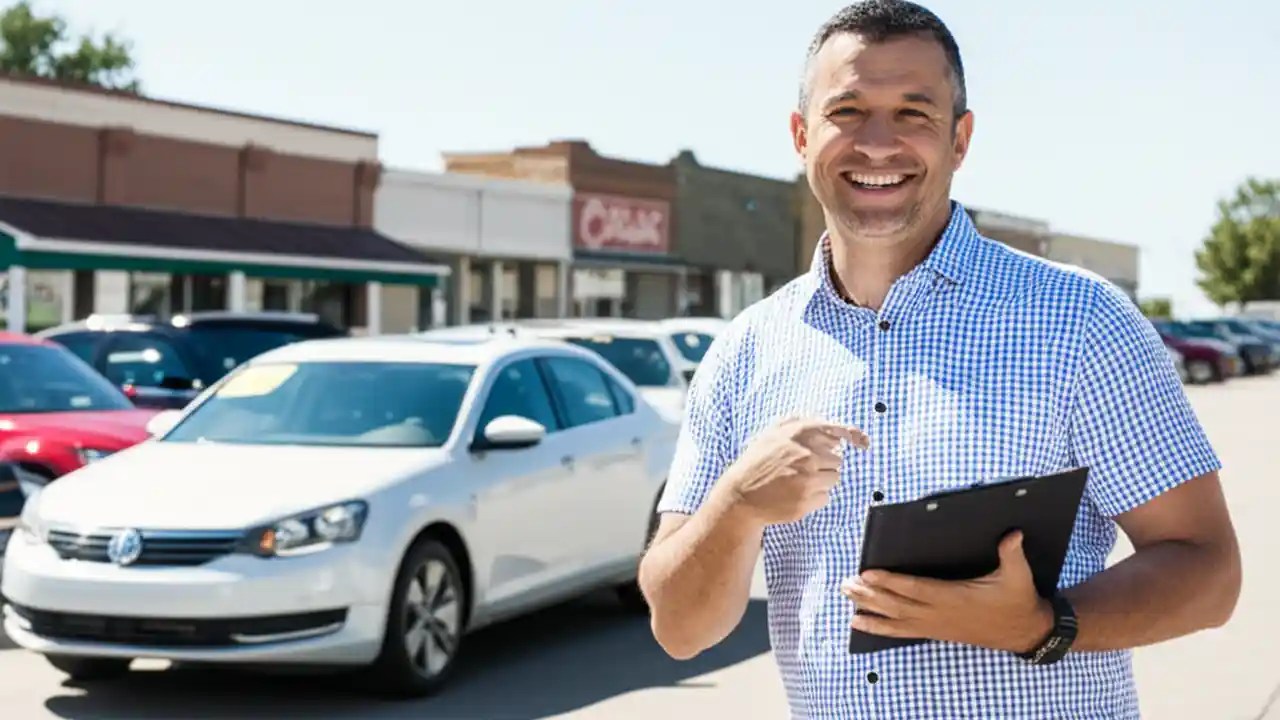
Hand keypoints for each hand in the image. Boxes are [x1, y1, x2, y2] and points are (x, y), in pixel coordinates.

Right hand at [719, 417, 869, 525]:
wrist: (740, 495)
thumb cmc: (757, 462)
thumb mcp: (772, 433)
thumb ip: (798, 422)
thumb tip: (826, 424)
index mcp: (800, 433)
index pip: (839, 431)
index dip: (854, 436)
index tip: (863, 443)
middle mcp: (808, 454)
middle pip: (837, 460)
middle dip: (823, 464)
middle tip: (801, 469)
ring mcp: (808, 478)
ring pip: (833, 479)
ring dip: (820, 481)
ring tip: (796, 482)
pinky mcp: (808, 500)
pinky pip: (825, 497)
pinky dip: (814, 498)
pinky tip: (795, 494)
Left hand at [841, 531, 1053, 653]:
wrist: (1024, 633)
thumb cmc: (1017, 601)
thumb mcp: (1018, 576)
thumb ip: (1012, 554)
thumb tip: (1013, 534)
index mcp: (954, 598)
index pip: (916, 588)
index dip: (891, 581)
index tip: (868, 572)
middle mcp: (939, 613)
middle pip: (897, 604)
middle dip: (870, 593)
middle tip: (846, 584)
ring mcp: (935, 625)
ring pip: (895, 618)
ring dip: (869, 608)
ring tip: (847, 597)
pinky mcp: (935, 632)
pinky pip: (902, 632)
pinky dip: (879, 627)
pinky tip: (859, 623)